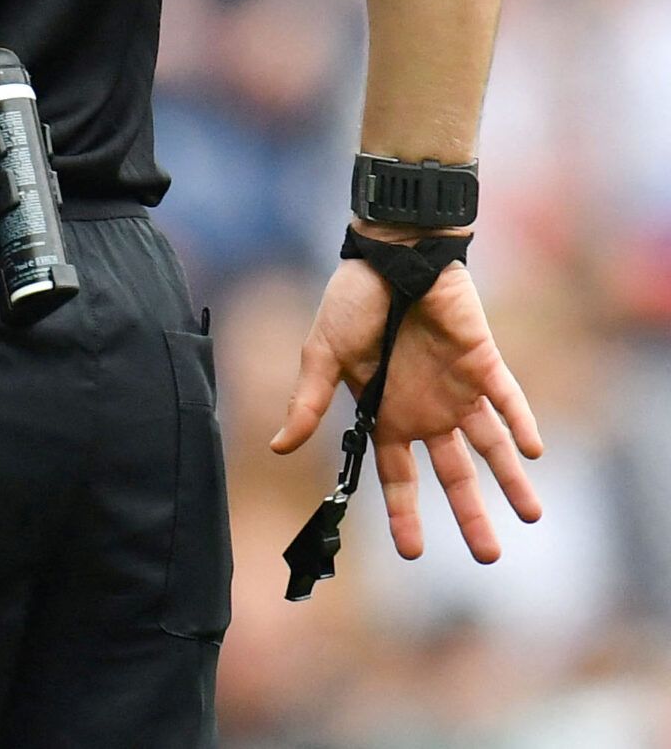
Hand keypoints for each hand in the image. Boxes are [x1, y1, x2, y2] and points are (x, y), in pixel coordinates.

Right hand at [272, 252, 542, 561]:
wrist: (390, 254)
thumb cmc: (352, 301)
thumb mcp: (322, 353)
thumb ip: (307, 401)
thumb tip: (277, 447)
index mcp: (387, 412)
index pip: (398, 475)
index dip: (404, 512)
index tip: (411, 553)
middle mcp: (427, 409)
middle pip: (454, 474)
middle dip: (470, 515)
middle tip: (487, 556)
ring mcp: (458, 388)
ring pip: (491, 446)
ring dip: (511, 479)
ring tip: (531, 514)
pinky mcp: (483, 362)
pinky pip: (507, 398)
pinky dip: (521, 422)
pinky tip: (532, 449)